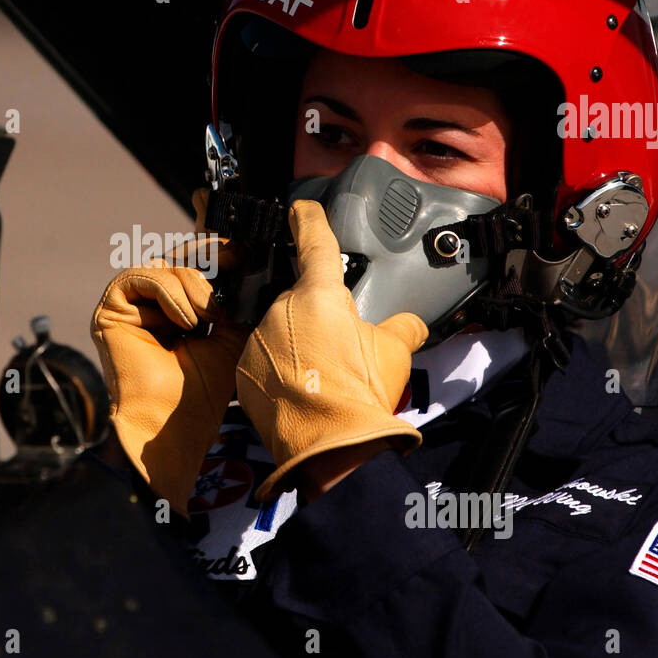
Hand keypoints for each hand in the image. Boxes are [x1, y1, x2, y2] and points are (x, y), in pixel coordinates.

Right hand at [90, 190, 249, 516]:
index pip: (199, 256)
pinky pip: (143, 275)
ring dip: (196, 286)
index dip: (209, 229)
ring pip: (167, 263)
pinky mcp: (113, 309)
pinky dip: (170, 293)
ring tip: (211, 318)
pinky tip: (187, 322)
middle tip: (235, 255)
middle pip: (184, 253)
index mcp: (192, 304)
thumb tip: (260, 255)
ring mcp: (135, 305)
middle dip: (211, 250)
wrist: (183, 428)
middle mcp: (162, 301)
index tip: (215, 199)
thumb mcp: (240, 329)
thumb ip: (244, 293)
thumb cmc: (212, 390)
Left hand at [237, 200, 427, 500]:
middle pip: (300, 304)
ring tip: (323, 381)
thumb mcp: (395, 352)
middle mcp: (281, 312)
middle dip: (317, 323)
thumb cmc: (362, 395)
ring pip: (279, 335)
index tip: (301, 208)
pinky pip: (263, 364)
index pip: (315, 244)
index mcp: (319, 296)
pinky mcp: (244, 374)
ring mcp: (258, 342)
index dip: (310, 221)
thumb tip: (412, 324)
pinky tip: (302, 396)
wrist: (332, 449)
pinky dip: (280, 376)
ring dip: (297, 351)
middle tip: (340, 354)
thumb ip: (402, 327)